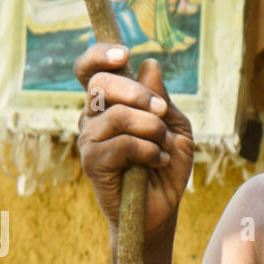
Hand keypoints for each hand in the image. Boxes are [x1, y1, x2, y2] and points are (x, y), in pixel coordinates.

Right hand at [74, 42, 194, 237]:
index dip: (100, 54)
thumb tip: (149, 64)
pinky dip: (149, 151)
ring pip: (117, 115)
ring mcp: (88, 139)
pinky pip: (121, 144)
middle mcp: (93, 117)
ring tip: (164, 148)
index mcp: (110, 104)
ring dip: (152, 129)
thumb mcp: (175, 128)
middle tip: (161, 111)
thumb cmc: (167, 167)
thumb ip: (162, 99)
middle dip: (138, 93)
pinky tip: (158, 162)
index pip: (90, 69)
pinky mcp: (92, 162)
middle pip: (100, 83)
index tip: (124, 53)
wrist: (162, 210)